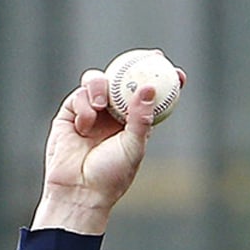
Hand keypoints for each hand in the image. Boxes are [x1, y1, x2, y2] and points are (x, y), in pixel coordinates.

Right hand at [32, 66, 186, 233]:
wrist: (78, 191)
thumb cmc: (110, 176)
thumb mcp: (133, 147)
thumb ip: (140, 118)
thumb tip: (149, 89)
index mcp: (134, 124)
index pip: (150, 98)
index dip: (164, 84)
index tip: (178, 74)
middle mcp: (114, 115)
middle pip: (124, 81)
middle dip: (137, 66)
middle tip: (149, 58)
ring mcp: (92, 112)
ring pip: (99, 81)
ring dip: (101, 86)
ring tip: (102, 104)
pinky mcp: (70, 113)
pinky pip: (79, 95)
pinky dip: (84, 105)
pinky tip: (84, 125)